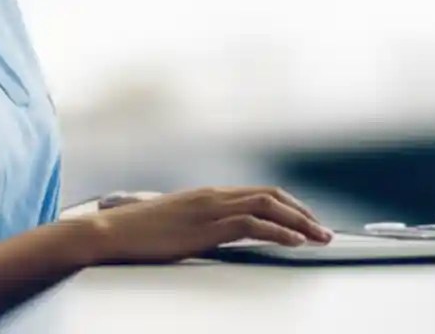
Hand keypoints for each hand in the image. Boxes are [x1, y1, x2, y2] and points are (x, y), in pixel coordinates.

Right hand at [83, 186, 333, 263]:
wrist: (110, 232)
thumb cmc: (138, 233)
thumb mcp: (177, 225)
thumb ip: (201, 225)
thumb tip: (218, 235)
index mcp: (209, 194)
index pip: (260, 193)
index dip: (289, 206)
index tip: (307, 222)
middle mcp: (214, 195)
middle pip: (271, 196)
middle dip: (302, 212)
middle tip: (323, 231)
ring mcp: (210, 209)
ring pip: (268, 206)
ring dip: (299, 222)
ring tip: (319, 237)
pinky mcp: (205, 227)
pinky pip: (251, 225)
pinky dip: (278, 232)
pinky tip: (294, 242)